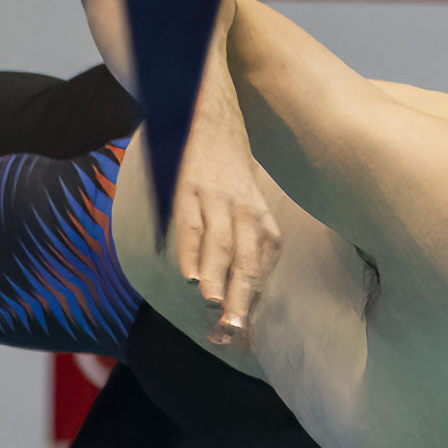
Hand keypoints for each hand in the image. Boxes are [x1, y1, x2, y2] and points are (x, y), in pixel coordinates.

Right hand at [171, 73, 281, 349]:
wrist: (208, 107)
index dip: (250, 304)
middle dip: (239, 298)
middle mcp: (242, 211)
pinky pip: (189, 222)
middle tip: (233, 332)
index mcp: (259, 220)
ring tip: (214, 305)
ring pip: (219, 243)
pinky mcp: (188, 185)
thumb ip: (243, 246)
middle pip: (244, 261)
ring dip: (216, 276)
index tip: (242, 340)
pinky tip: (188, 273)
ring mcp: (214, 198)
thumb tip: (229, 299)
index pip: (259, 269)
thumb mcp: (247, 205)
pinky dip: (189, 249)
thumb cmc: (226, 169)